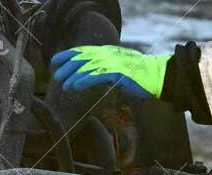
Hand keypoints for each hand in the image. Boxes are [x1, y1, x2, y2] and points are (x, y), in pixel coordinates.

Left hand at [50, 45, 169, 100]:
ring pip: (88, 67)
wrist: (156, 77)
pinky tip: (75, 86)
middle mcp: (108, 54)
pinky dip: (84, 80)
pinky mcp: (118, 72)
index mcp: (107, 52)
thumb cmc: (138, 77)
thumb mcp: (117, 71)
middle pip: (82, 57)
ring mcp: (113, 62)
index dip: (68, 54)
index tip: (55, 61)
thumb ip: (104, 71)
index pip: (83, 50)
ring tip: (63, 85)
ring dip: (73, 76)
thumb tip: (91, 76)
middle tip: (56, 76)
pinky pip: (97, 75)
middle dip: (67, 66)